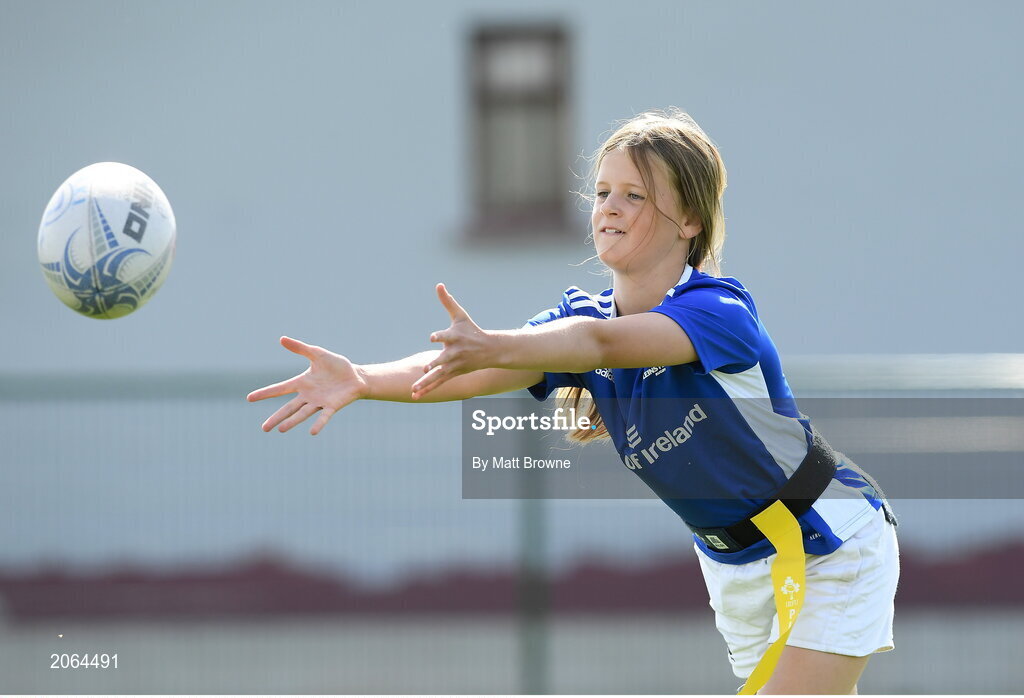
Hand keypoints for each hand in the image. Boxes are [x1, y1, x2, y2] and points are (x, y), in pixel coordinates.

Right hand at [246, 336, 367, 434]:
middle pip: (289, 408)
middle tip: (264, 428)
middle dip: (276, 417)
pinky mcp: (332, 406)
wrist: (356, 376)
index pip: (280, 388)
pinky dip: (319, 423)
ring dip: (292, 421)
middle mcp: (308, 395)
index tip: (249, 398)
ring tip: (280, 430)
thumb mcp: (317, 354)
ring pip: (302, 414)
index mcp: (302, 383)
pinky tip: (312, 432)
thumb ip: (300, 348)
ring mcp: (319, 402)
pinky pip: (324, 416)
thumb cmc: (337, 366)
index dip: (265, 393)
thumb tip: (282, 338)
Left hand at [411, 283, 495, 398]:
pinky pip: (439, 383)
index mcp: (455, 337)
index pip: (446, 336)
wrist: (490, 350)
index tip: (433, 337)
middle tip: (426, 367)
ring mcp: (454, 364)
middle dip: (435, 364)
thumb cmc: (472, 330)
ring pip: (438, 375)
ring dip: (426, 382)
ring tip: (414, 388)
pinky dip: (428, 389)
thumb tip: (439, 284)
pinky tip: (416, 396)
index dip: (439, 336)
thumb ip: (447, 301)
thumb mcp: (460, 315)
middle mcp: (454, 352)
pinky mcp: (453, 373)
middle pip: (442, 359)